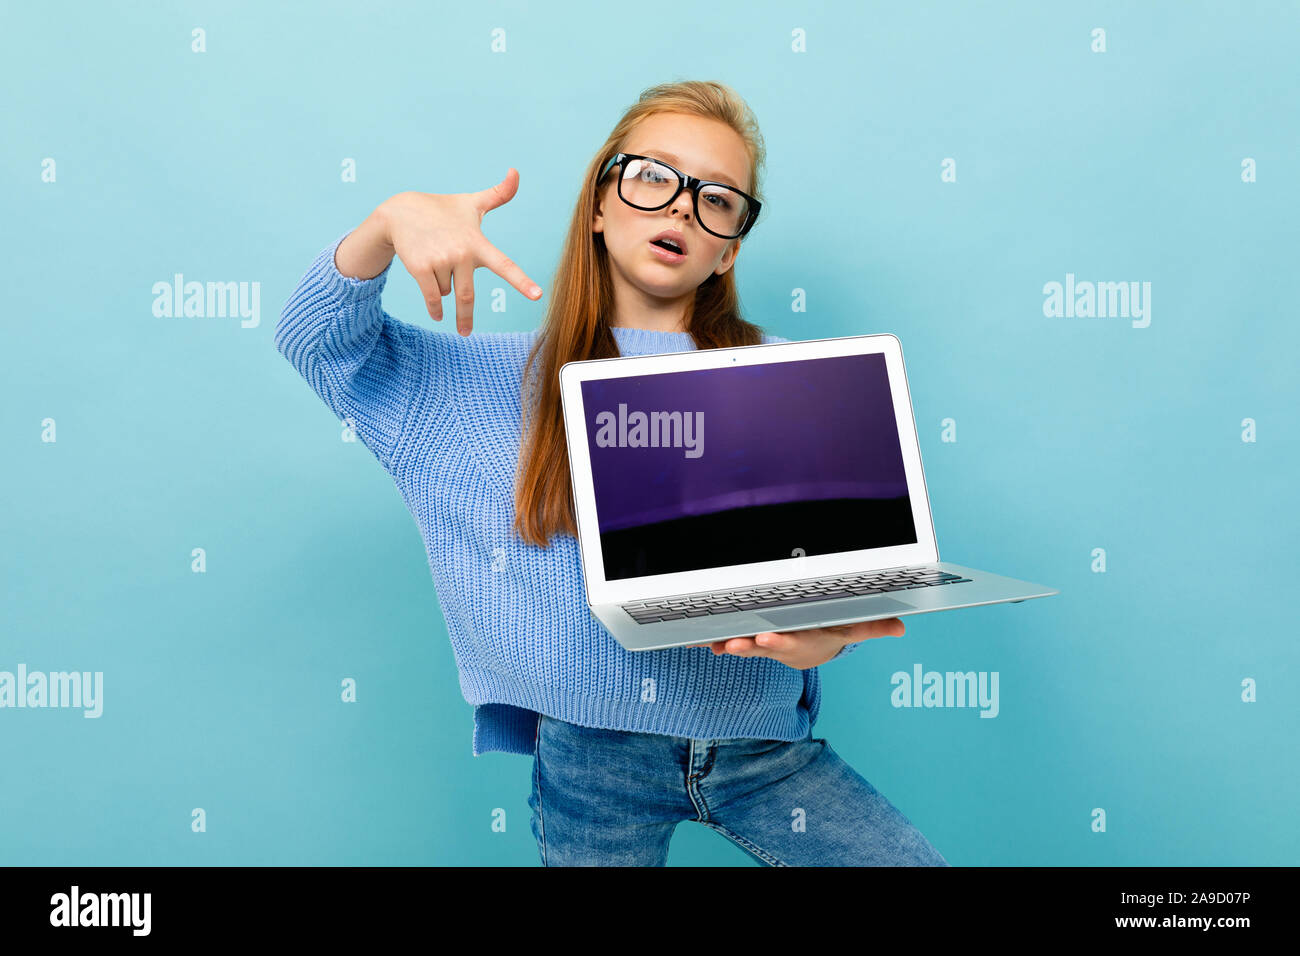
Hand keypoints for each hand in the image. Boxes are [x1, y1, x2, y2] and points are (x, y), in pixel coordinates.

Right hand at [377, 171, 542, 335]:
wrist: (401, 212)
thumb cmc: (442, 210)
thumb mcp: (471, 203)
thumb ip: (498, 194)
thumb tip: (516, 172)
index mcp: (478, 243)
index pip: (504, 265)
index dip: (521, 281)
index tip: (537, 295)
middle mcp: (461, 253)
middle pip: (467, 295)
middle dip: (466, 317)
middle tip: (466, 333)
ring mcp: (440, 261)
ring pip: (447, 292)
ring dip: (443, 289)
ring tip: (435, 268)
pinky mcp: (420, 268)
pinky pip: (432, 298)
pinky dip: (434, 308)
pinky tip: (437, 314)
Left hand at [688, 617, 905, 668]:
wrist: (811, 650)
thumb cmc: (830, 631)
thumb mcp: (852, 627)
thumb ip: (874, 626)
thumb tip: (901, 627)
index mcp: (802, 638)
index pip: (790, 640)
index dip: (778, 641)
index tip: (765, 638)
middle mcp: (780, 643)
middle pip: (761, 645)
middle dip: (746, 645)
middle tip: (730, 644)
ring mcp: (763, 645)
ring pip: (742, 644)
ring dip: (726, 644)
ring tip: (709, 642)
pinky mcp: (750, 642)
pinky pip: (729, 640)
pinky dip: (712, 640)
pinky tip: (694, 638)